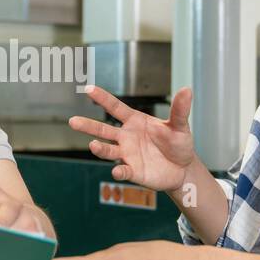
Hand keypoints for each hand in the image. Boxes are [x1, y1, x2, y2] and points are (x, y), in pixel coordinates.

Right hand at [69, 85, 197, 191]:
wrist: (183, 169)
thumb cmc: (179, 144)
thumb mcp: (180, 126)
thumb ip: (180, 109)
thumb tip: (187, 90)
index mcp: (135, 121)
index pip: (115, 107)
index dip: (102, 98)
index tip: (88, 89)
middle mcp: (126, 137)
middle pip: (103, 129)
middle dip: (88, 126)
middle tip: (72, 121)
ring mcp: (127, 154)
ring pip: (108, 150)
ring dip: (99, 148)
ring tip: (93, 145)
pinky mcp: (133, 171)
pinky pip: (122, 170)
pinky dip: (118, 171)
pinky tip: (117, 171)